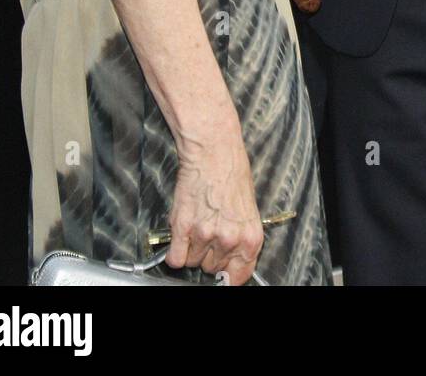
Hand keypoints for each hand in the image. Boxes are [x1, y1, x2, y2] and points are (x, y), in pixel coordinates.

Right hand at [166, 115, 263, 284]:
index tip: (223, 272)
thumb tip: (233, 260)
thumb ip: (241, 238)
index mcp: (250, 237)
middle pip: (212, 267)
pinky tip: (181, 234)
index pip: (239, 277)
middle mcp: (229, 240)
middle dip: (209, 253)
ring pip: (192, 262)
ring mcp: (205, 235)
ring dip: (192, 248)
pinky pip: (175, 258)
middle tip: (209, 229)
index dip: (228, 274)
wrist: (213, 150)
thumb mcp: (248, 208)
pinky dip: (175, 251)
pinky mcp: (183, 228)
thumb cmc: (232, 172)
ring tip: (197, 222)